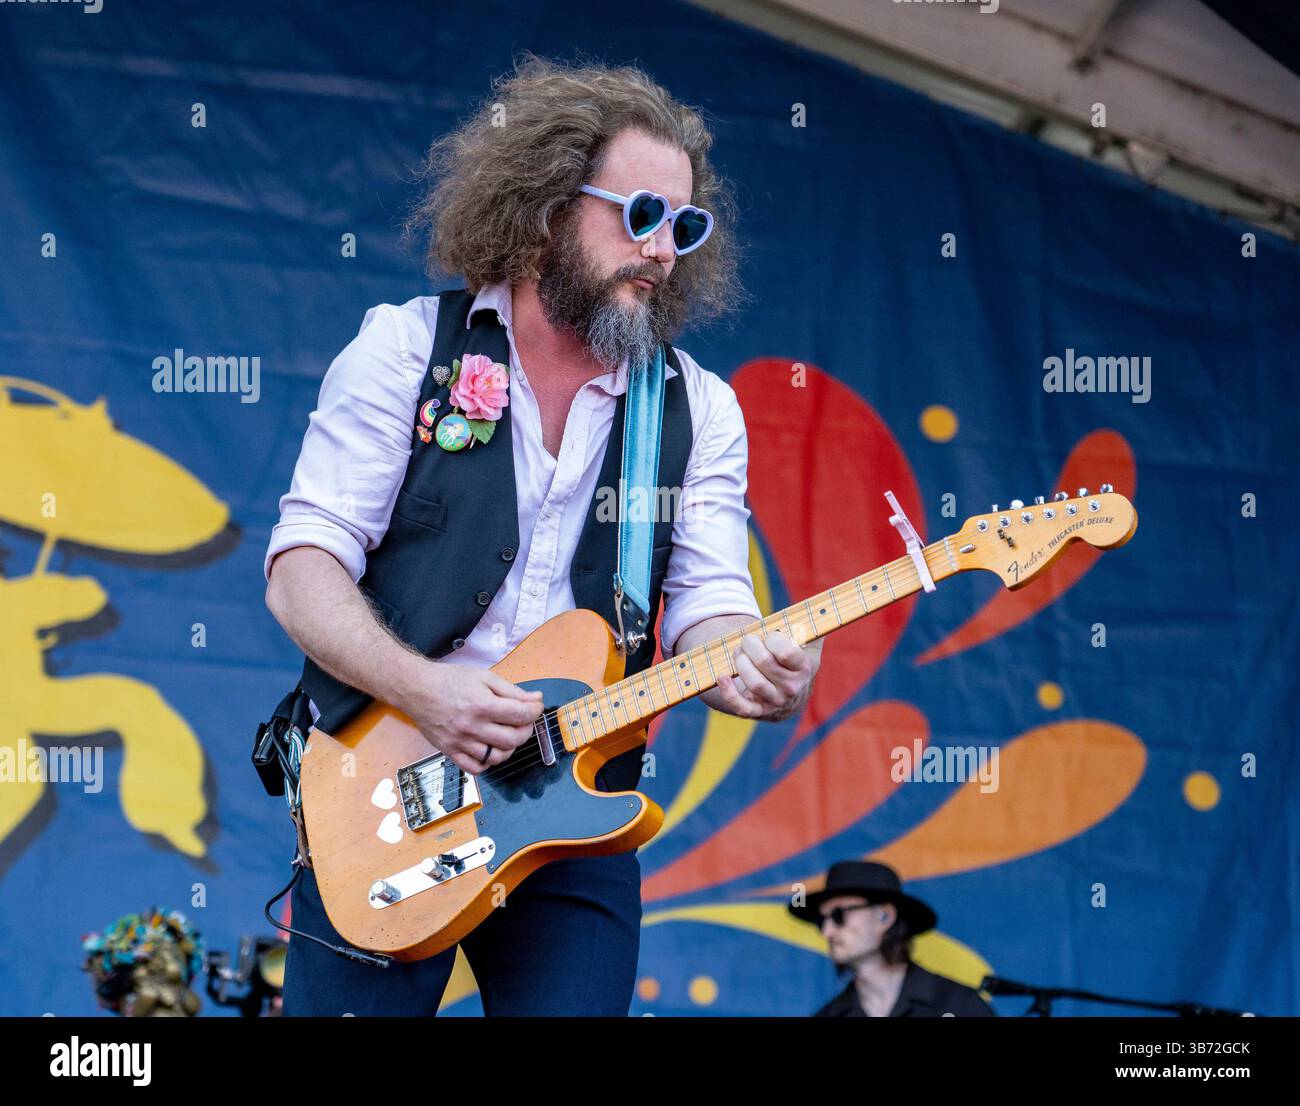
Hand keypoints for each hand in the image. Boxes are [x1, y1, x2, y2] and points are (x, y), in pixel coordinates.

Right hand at [395, 660, 543, 774]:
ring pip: (497, 757)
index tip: (535, 707)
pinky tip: (490, 749)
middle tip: (524, 721)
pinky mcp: (450, 752)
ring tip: (508, 735)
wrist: (416, 689)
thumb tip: (535, 699)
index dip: (535, 711)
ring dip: (510, 748)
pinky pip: (475, 768)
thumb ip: (512, 691)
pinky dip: (488, 763)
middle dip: (526, 730)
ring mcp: (461, 742)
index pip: (521, 715)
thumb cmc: (450, 680)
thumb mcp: (484, 677)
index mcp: (483, 705)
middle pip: (513, 739)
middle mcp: (472, 727)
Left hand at [712, 631, 820, 721]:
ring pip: (754, 682)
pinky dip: (729, 692)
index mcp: (804, 668)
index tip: (769, 635)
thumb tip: (821, 608)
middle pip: (764, 662)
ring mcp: (774, 701)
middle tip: (747, 640)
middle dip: (750, 645)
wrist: (791, 694)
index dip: (772, 639)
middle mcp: (791, 687)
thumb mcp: (809, 644)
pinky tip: (722, 676)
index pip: (786, 652)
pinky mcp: (757, 711)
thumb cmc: (796, 662)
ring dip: (740, 662)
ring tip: (739, 654)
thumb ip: (813, 626)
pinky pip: (741, 706)